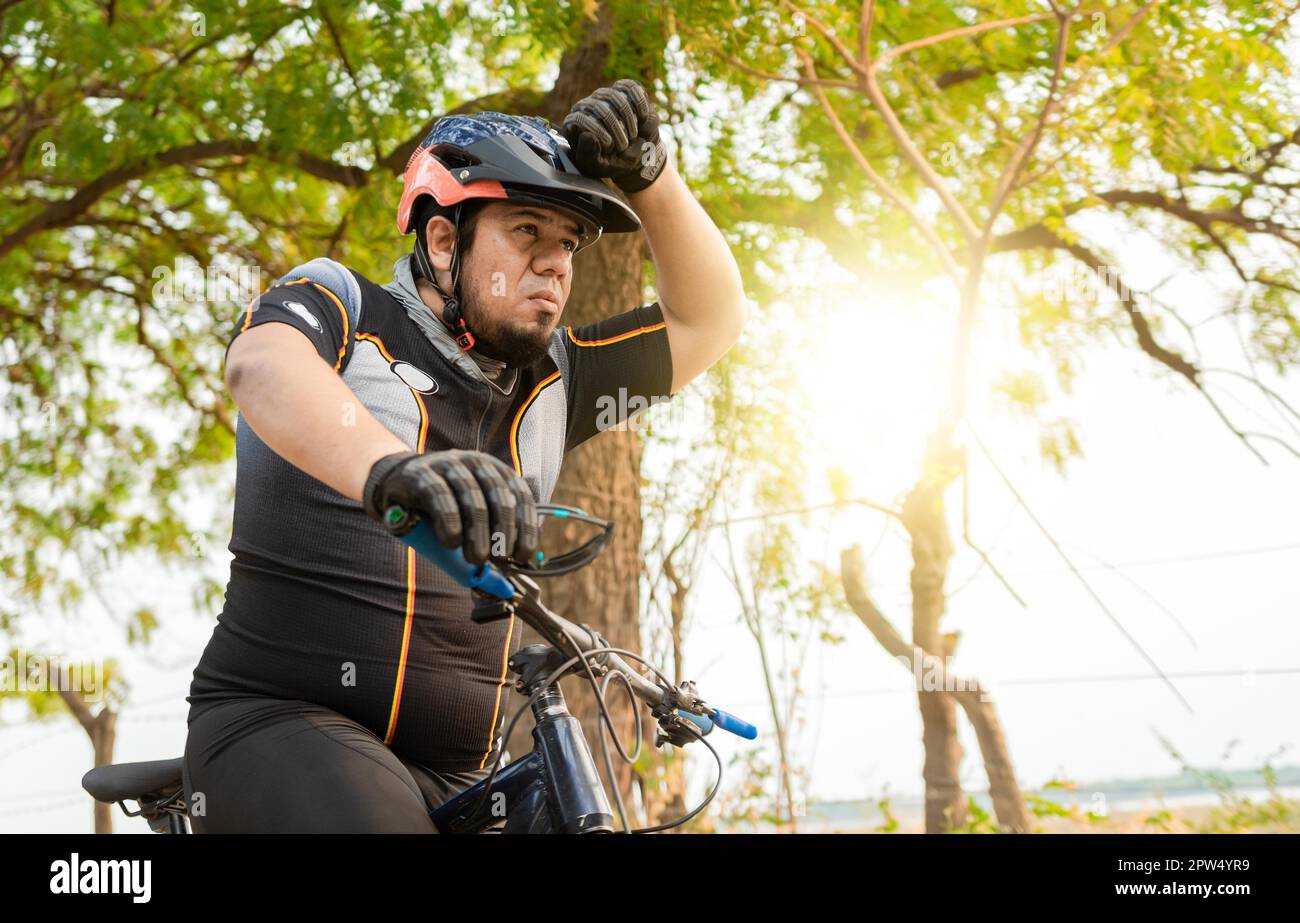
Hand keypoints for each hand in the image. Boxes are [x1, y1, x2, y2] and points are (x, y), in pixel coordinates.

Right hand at [363, 449, 538, 566]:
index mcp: (496, 471)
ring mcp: (449, 464)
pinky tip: (452, 542)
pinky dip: (449, 521)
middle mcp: (477, 463)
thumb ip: (489, 539)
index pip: (520, 497)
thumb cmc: (441, 507)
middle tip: (501, 559)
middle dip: (504, 531)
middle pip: (499, 497)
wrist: (397, 482)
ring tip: (477, 559)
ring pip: (471, 497)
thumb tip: (509, 576)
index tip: (524, 556)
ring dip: (478, 532)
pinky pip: (439, 496)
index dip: (526, 527)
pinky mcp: (422, 473)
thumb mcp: (469, 520)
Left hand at [560, 78, 666, 193]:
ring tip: (632, 135)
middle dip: (615, 128)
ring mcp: (605, 96)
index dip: (596, 131)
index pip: (579, 118)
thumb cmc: (614, 161)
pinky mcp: (623, 90)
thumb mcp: (598, 166)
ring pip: (614, 96)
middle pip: (598, 107)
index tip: (609, 145)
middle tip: (624, 145)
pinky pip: (630, 87)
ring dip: (629, 119)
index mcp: (575, 124)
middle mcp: (587, 106)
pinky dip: (639, 103)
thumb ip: (588, 155)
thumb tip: (587, 136)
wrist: (638, 155)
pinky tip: (641, 116)